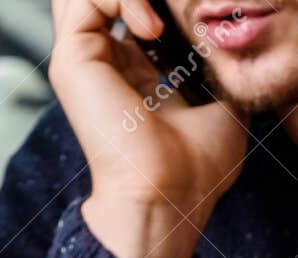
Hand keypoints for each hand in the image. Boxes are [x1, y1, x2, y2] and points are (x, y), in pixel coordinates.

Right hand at [49, 0, 247, 257]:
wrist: (170, 198)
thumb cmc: (198, 170)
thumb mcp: (224, 103)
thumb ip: (219, 62)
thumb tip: (224, 28)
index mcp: (133, 70)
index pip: (132, 6)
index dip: (163, 3)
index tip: (192, 10)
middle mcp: (104, 61)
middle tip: (175, 5)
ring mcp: (84, 59)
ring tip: (163, 15)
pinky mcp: (73, 60)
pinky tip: (153, 27)